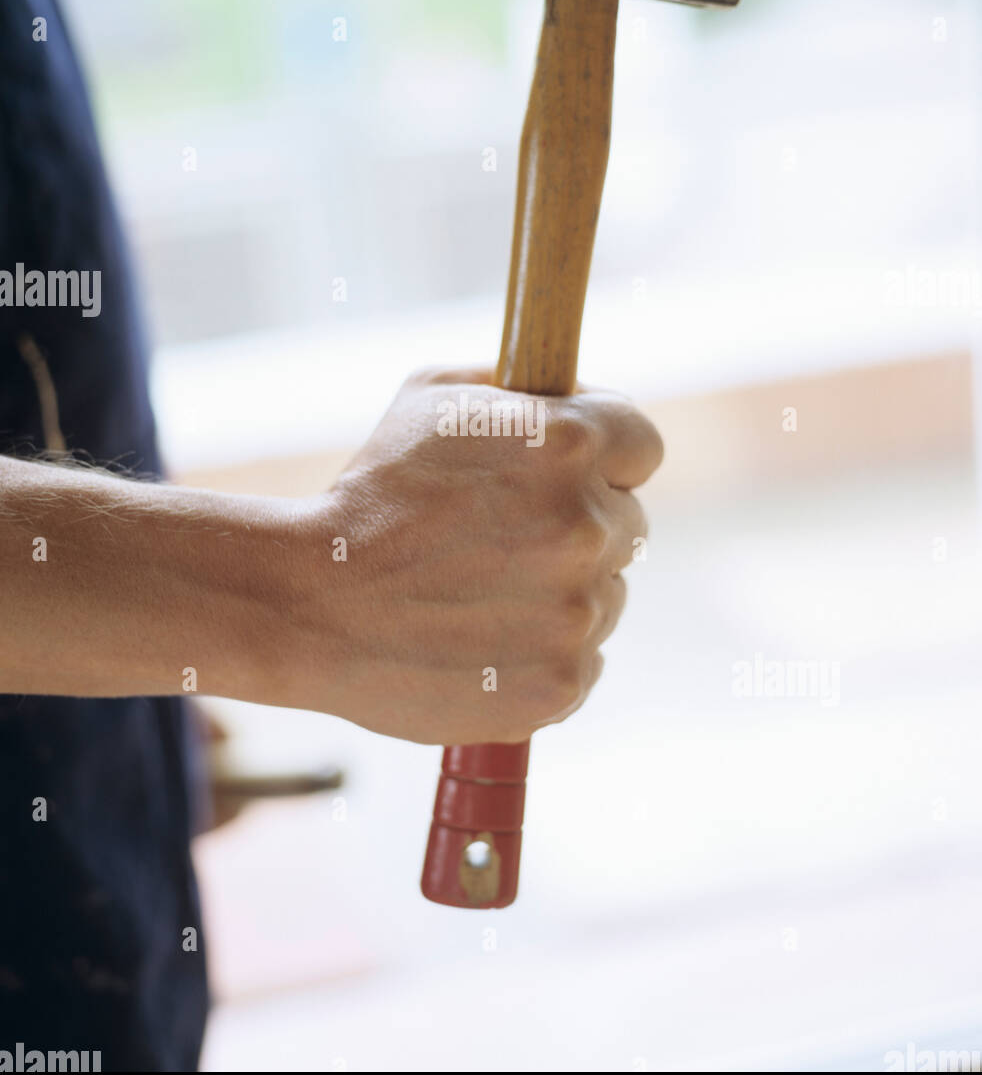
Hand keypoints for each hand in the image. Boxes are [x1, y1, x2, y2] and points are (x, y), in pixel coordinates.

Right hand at [288, 367, 661, 743]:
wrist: (308, 605)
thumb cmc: (368, 496)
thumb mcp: (432, 400)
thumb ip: (517, 391)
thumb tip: (569, 395)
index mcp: (568, 445)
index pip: (644, 444)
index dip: (608, 456)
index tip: (576, 473)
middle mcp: (586, 527)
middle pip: (629, 524)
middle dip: (581, 526)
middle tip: (508, 540)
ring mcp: (578, 613)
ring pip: (606, 597)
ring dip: (562, 594)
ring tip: (480, 594)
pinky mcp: (562, 684)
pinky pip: (582, 661)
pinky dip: (542, 654)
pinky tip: (482, 640)